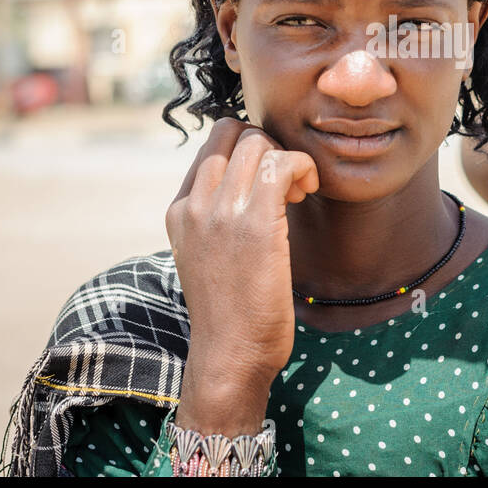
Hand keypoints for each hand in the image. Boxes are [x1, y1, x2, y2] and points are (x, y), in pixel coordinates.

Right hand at [165, 118, 318, 433]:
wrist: (229, 355)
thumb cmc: (231, 312)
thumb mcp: (207, 255)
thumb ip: (217, 218)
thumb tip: (251, 184)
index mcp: (180, 210)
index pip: (212, 143)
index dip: (248, 148)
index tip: (268, 178)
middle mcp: (195, 204)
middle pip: (234, 132)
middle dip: (268, 146)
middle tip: (287, 183)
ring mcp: (221, 211)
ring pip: (258, 142)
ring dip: (287, 157)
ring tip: (298, 191)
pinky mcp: (255, 222)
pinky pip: (282, 163)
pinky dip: (303, 167)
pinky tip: (307, 192)